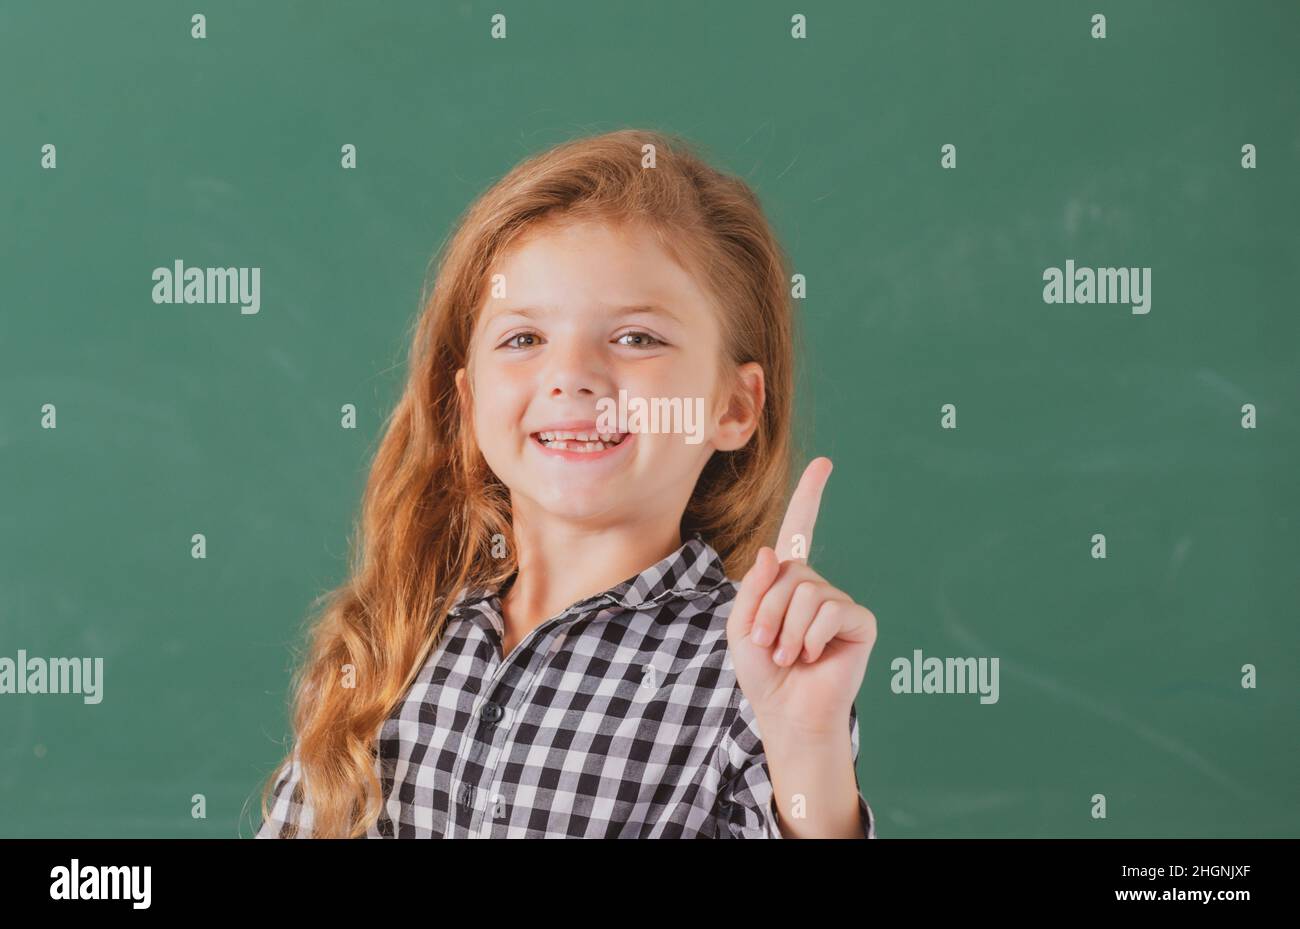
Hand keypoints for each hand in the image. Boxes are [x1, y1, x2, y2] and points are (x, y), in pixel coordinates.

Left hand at [725, 457, 877, 741]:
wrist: (787, 713)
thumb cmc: (764, 672)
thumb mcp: (741, 627)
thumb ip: (753, 587)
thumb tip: (774, 550)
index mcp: (787, 581)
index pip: (800, 530)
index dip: (810, 496)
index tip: (825, 464)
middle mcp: (816, 586)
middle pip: (788, 572)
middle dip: (768, 611)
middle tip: (769, 645)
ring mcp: (840, 603)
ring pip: (807, 592)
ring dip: (787, 630)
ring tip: (789, 655)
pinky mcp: (859, 622)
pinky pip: (830, 611)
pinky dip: (812, 637)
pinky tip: (814, 657)